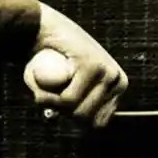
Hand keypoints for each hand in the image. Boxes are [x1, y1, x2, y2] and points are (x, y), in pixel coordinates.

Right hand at [23, 3, 127, 126]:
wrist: (40, 30)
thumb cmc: (48, 62)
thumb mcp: (68, 88)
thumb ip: (75, 107)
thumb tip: (78, 127)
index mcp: (117, 88)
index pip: (98, 123)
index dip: (73, 116)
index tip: (60, 97)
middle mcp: (117, 80)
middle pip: (87, 120)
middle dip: (61, 112)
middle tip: (49, 90)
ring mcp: (107, 71)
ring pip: (77, 112)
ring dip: (51, 104)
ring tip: (44, 85)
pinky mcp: (91, 66)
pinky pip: (67, 99)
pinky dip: (46, 97)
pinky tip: (40, 78)